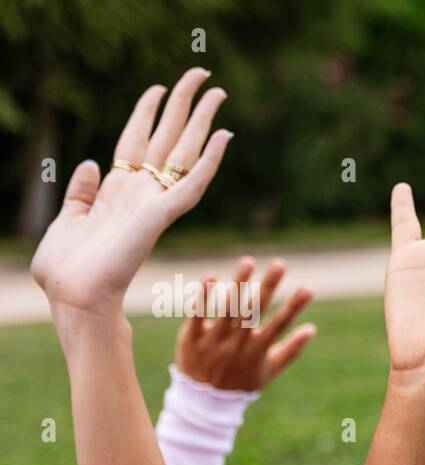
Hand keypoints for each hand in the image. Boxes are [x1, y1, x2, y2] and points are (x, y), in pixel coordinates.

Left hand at [31, 69, 232, 345]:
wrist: (74, 296)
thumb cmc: (67, 269)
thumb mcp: (68, 219)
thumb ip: (82, 192)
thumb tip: (91, 162)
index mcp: (117, 192)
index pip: (137, 142)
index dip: (146, 112)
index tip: (158, 88)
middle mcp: (141, 193)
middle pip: (167, 138)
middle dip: (184, 104)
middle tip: (203, 75)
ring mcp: (154, 203)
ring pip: (184, 152)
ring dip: (202, 120)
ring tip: (217, 91)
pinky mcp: (162, 215)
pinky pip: (192, 184)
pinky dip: (209, 160)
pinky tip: (224, 136)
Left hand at [176, 257, 315, 390]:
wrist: (204, 402)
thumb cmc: (242, 382)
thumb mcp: (269, 370)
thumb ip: (291, 349)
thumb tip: (311, 328)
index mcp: (257, 352)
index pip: (279, 325)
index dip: (294, 307)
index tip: (308, 289)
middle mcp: (236, 345)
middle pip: (254, 312)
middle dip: (268, 287)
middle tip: (280, 264)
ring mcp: (213, 341)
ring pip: (227, 310)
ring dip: (238, 284)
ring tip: (249, 262)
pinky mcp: (191, 339)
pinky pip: (197, 315)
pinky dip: (203, 297)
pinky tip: (210, 276)